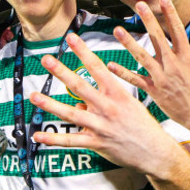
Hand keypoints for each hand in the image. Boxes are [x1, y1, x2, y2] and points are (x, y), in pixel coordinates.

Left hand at [29, 32, 181, 175]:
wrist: (155, 151)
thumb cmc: (143, 126)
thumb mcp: (129, 105)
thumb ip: (104, 100)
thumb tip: (80, 103)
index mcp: (117, 93)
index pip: (97, 67)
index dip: (83, 51)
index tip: (70, 38)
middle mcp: (107, 107)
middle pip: (80, 86)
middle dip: (61, 71)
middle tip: (46, 59)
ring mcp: (100, 126)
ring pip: (70, 113)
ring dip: (50, 104)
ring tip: (34, 95)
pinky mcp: (96, 143)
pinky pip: (70, 141)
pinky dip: (53, 139)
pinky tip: (37, 136)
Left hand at [108, 0, 189, 133]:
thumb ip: (183, 53)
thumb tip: (176, 40)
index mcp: (186, 57)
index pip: (178, 31)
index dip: (170, 14)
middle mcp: (173, 64)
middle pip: (159, 38)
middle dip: (149, 20)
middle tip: (140, 5)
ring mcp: (162, 77)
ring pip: (143, 56)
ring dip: (129, 43)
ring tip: (118, 30)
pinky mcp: (154, 90)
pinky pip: (135, 79)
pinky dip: (122, 72)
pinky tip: (110, 65)